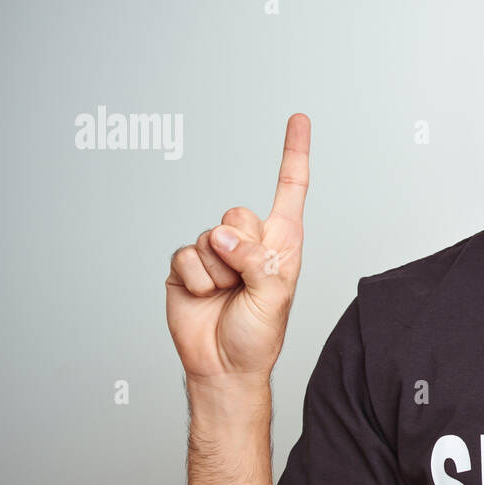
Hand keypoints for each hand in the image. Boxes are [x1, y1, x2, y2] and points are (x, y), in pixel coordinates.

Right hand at [166, 114, 309, 383]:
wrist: (224, 366)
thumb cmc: (258, 335)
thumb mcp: (274, 296)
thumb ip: (256, 261)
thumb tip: (223, 236)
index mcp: (282, 242)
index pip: (290, 189)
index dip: (294, 153)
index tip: (299, 118)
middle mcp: (249, 241)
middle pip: (237, 212)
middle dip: (241, 250)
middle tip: (245, 283)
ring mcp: (216, 253)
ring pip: (209, 236)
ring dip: (218, 272)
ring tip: (227, 296)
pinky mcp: (187, 266)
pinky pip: (185, 256)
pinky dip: (195, 281)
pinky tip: (205, 298)